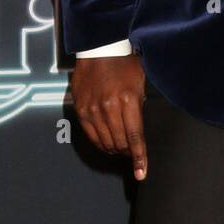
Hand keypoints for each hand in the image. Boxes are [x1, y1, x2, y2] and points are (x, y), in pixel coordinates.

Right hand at [71, 54, 148, 179]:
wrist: (99, 49)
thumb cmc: (125, 64)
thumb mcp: (140, 83)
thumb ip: (139, 108)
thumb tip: (137, 132)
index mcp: (129, 100)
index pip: (135, 137)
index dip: (139, 158)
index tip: (142, 173)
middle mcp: (110, 107)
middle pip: (120, 142)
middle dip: (127, 152)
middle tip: (132, 151)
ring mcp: (93, 110)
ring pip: (105, 142)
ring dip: (114, 149)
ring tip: (120, 147)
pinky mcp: (81, 109)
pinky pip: (91, 135)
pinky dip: (101, 143)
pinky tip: (107, 142)